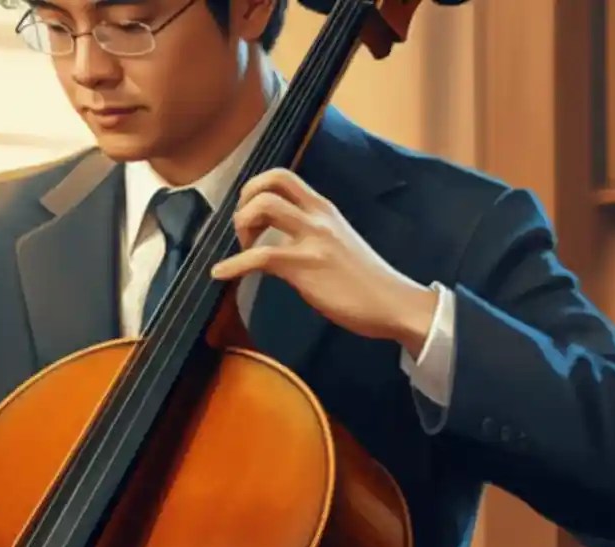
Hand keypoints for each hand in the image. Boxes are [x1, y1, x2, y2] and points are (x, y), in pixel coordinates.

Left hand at [211, 168, 437, 354]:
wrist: (394, 303)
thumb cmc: (366, 280)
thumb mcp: (338, 242)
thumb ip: (312, 232)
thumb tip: (280, 237)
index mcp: (324, 209)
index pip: (283, 176)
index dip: (256, 187)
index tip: (250, 213)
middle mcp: (318, 216)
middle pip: (271, 181)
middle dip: (244, 199)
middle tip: (243, 229)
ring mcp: (312, 239)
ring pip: (262, 208)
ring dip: (240, 226)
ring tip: (241, 251)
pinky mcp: (305, 266)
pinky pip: (259, 257)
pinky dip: (232, 265)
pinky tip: (220, 273)